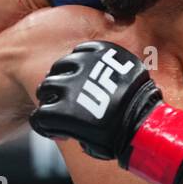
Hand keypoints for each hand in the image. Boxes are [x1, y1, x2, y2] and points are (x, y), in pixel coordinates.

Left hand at [29, 40, 182, 183]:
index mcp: (101, 51)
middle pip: (55, 70)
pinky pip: (39, 116)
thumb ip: (108, 75)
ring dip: (49, 102)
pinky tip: (55, 132)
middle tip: (67, 104)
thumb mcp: (127, 78)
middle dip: (58, 87)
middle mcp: (81, 64)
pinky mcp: (61, 111)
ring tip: (60, 118)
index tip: (83, 90)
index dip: (77, 71)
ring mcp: (69, 87)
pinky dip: (43, 124)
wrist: (142, 128)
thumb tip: (98, 82)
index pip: (78, 53)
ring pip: (45, 89)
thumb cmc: (140, 108)